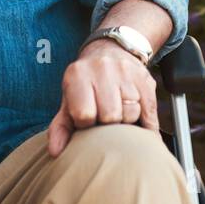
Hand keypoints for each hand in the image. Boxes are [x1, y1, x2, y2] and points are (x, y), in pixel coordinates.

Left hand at [47, 39, 157, 156]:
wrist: (111, 50)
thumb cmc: (86, 83)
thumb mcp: (69, 99)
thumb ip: (60, 127)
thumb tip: (55, 152)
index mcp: (78, 74)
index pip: (85, 114)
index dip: (86, 125)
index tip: (88, 121)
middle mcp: (102, 69)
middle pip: (110, 115)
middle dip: (108, 124)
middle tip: (105, 119)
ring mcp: (127, 73)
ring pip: (131, 113)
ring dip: (126, 120)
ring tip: (120, 113)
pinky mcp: (146, 79)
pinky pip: (149, 113)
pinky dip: (146, 126)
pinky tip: (140, 126)